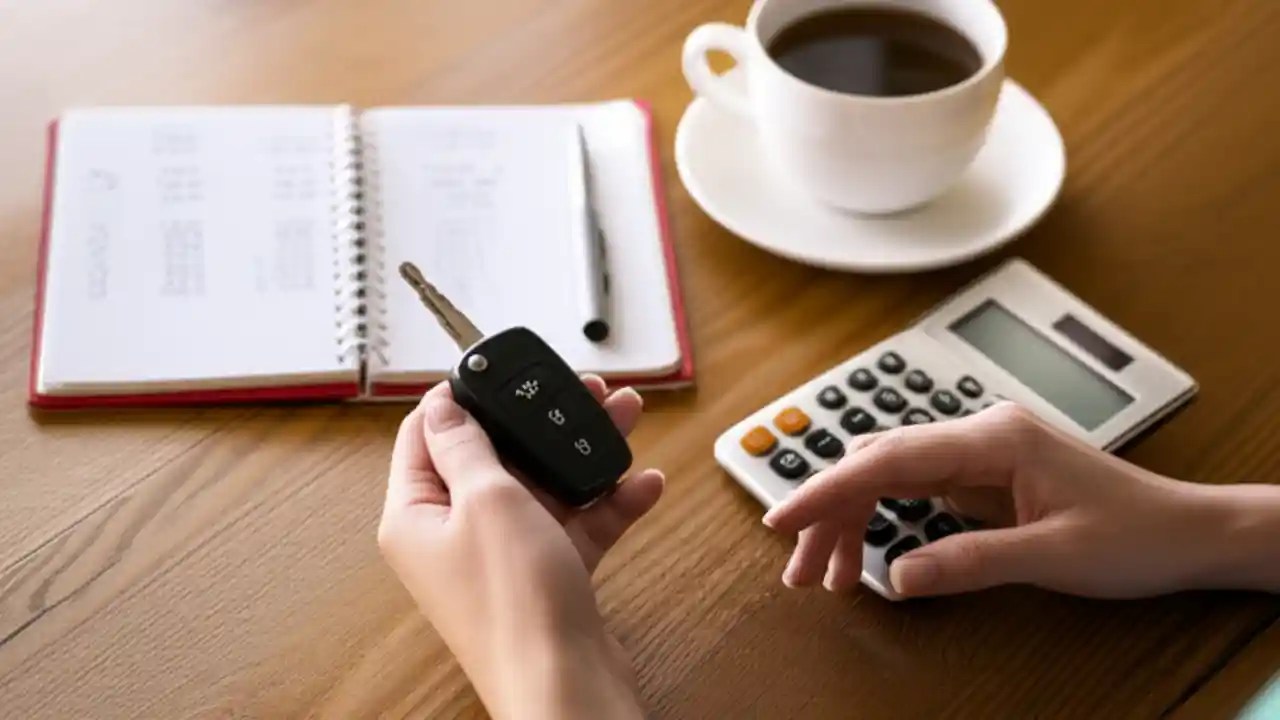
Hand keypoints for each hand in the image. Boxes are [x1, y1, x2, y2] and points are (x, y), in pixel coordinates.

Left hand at [378, 376, 660, 719]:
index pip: (426, 435)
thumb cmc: (515, 603)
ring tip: (625, 414)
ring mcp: (501, 556)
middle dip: (543, 421)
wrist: (566, 683)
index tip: (499, 368)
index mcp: (416, 515)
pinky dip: (608, 501)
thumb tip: (443, 403)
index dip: (461, 397)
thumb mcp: (487, 500)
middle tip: (586, 389)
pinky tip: (643, 482)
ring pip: (542, 485)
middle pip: (496, 455)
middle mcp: (453, 535)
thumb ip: (467, 445)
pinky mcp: (545, 574)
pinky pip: (574, 523)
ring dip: (584, 452)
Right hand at [763, 402, 1279, 598]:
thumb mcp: (1053, 557)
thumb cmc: (1134, 534)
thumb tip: (898, 576)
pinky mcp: (980, 472)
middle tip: (799, 567)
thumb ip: (972, 562)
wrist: (1185, 530)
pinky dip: (880, 519)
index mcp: (993, 439)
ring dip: (849, 519)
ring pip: (887, 476)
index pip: (888, 459)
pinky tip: (865, 553)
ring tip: (825, 573)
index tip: (785, 519)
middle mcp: (979, 434)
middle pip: (876, 463)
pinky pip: (912, 489)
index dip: (827, 490)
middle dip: (828, 512)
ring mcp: (978, 451)